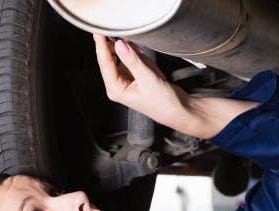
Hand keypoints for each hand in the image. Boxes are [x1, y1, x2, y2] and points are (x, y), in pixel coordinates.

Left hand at [93, 34, 257, 138]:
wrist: (179, 111)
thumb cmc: (164, 103)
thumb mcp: (148, 79)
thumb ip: (133, 60)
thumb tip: (120, 45)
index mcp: (116, 89)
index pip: (105, 62)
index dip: (101, 45)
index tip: (99, 31)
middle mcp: (118, 86)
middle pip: (113, 58)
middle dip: (127, 53)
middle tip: (136, 50)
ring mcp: (126, 81)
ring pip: (126, 58)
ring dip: (140, 60)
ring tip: (151, 73)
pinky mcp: (135, 77)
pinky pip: (136, 61)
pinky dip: (145, 62)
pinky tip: (153, 73)